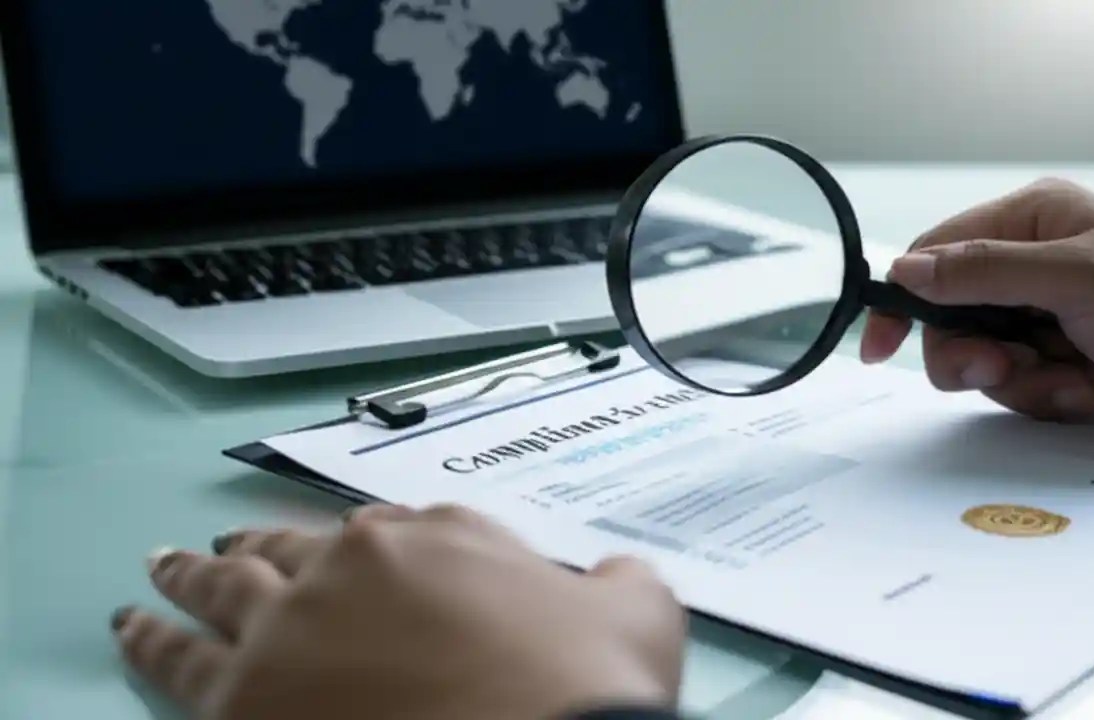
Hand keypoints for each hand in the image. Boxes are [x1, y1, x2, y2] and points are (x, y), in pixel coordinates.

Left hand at [111, 505, 686, 719]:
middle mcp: (359, 564)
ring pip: (226, 584)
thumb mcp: (640, 614)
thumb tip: (618, 579)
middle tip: (230, 540)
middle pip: (295, 545)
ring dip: (192, 573)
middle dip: (263, 542)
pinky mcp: (248, 694)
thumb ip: (620, 584)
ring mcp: (297, 625)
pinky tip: (135, 630)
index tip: (373, 557)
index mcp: (445, 538)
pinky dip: (153, 641)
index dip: (386, 549)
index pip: (403, 530)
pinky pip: (181, 661)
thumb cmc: (586, 688)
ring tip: (163, 567)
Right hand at [860, 177, 1093, 420]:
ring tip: (1071, 382)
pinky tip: (1087, 387)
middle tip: (1004, 371)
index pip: (935, 254)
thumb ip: (983, 273)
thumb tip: (905, 271)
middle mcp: (1029, 258)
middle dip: (975, 355)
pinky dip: (1045, 394)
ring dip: (1020, 382)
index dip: (903, 301)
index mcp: (1029, 219)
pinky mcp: (1058, 347)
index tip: (879, 347)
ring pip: (982, 356)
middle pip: (952, 316)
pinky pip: (1016, 381)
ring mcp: (1043, 306)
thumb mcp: (1073, 281)